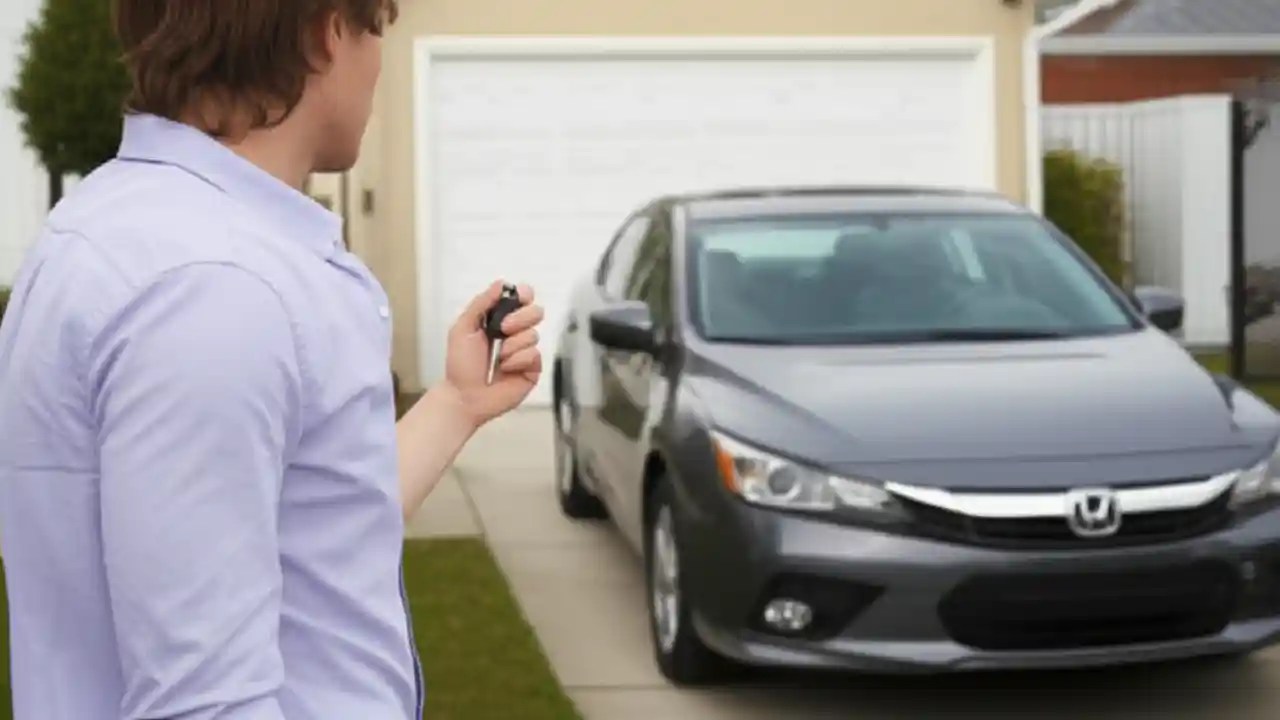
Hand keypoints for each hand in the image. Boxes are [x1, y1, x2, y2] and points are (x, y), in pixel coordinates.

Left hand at [442, 280, 544, 427]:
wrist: (464, 395)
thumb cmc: (460, 364)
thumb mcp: (463, 328)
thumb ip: (482, 303)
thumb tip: (501, 283)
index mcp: (500, 320)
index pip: (523, 299)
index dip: (525, 295)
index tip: (518, 298)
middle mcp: (516, 334)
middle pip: (536, 312)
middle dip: (520, 318)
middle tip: (502, 329)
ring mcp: (526, 352)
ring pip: (533, 335)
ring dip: (512, 345)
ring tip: (498, 359)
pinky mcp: (533, 369)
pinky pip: (534, 355)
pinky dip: (517, 360)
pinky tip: (506, 370)